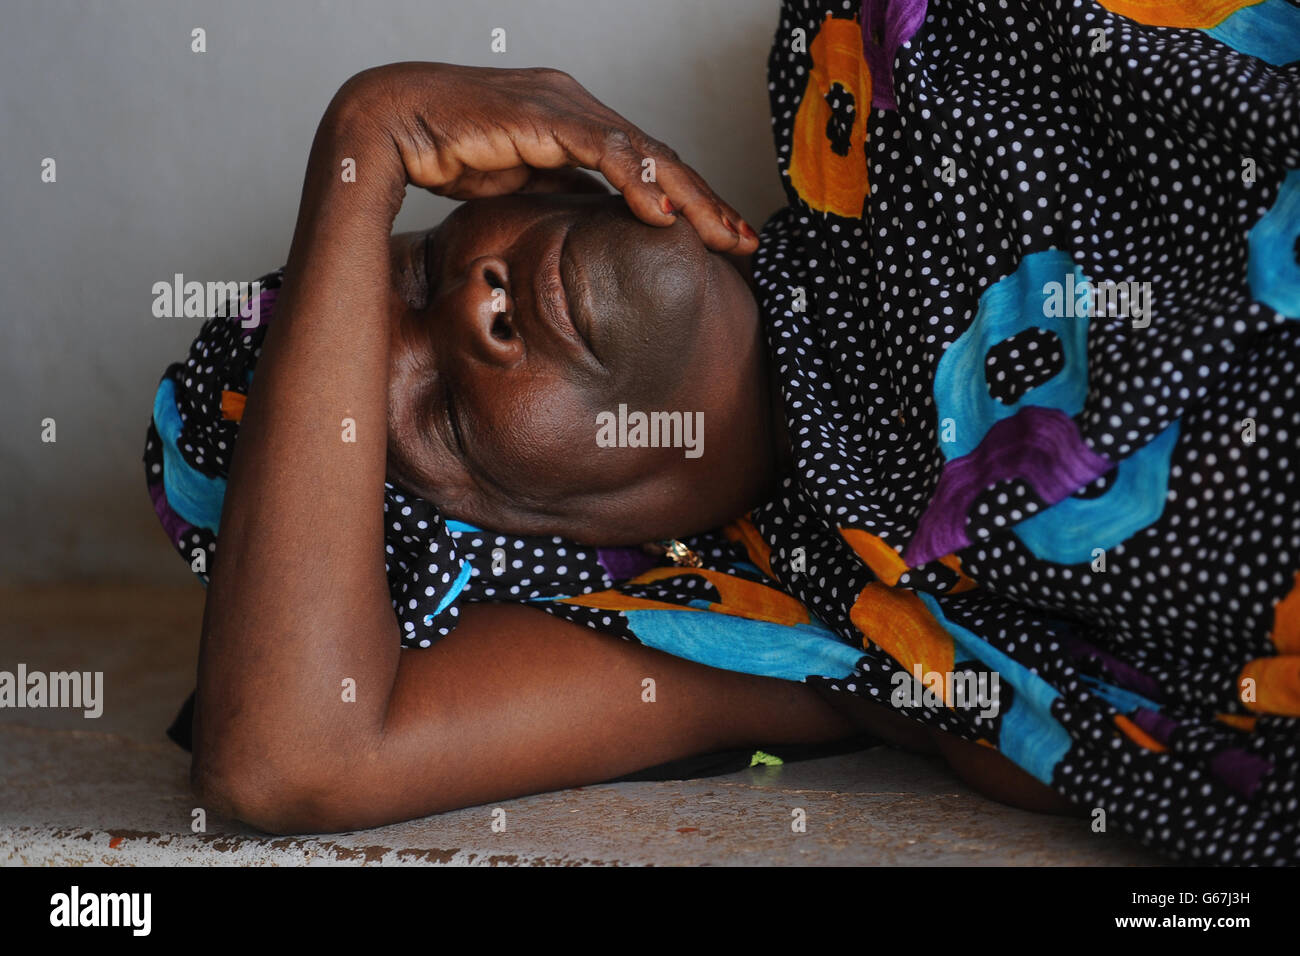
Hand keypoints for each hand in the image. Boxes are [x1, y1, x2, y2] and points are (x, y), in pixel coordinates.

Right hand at [329, 62, 758, 253]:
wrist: (386, 125)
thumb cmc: (446, 152)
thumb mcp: (523, 184)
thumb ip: (565, 191)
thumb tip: (600, 217)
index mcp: (577, 120)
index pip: (647, 162)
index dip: (688, 200)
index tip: (720, 238)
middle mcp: (578, 106)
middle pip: (659, 157)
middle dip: (706, 203)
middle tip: (744, 242)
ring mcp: (563, 106)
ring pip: (644, 153)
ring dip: (688, 198)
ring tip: (722, 236)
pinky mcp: (542, 116)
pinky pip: (603, 150)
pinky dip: (638, 181)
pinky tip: (662, 213)